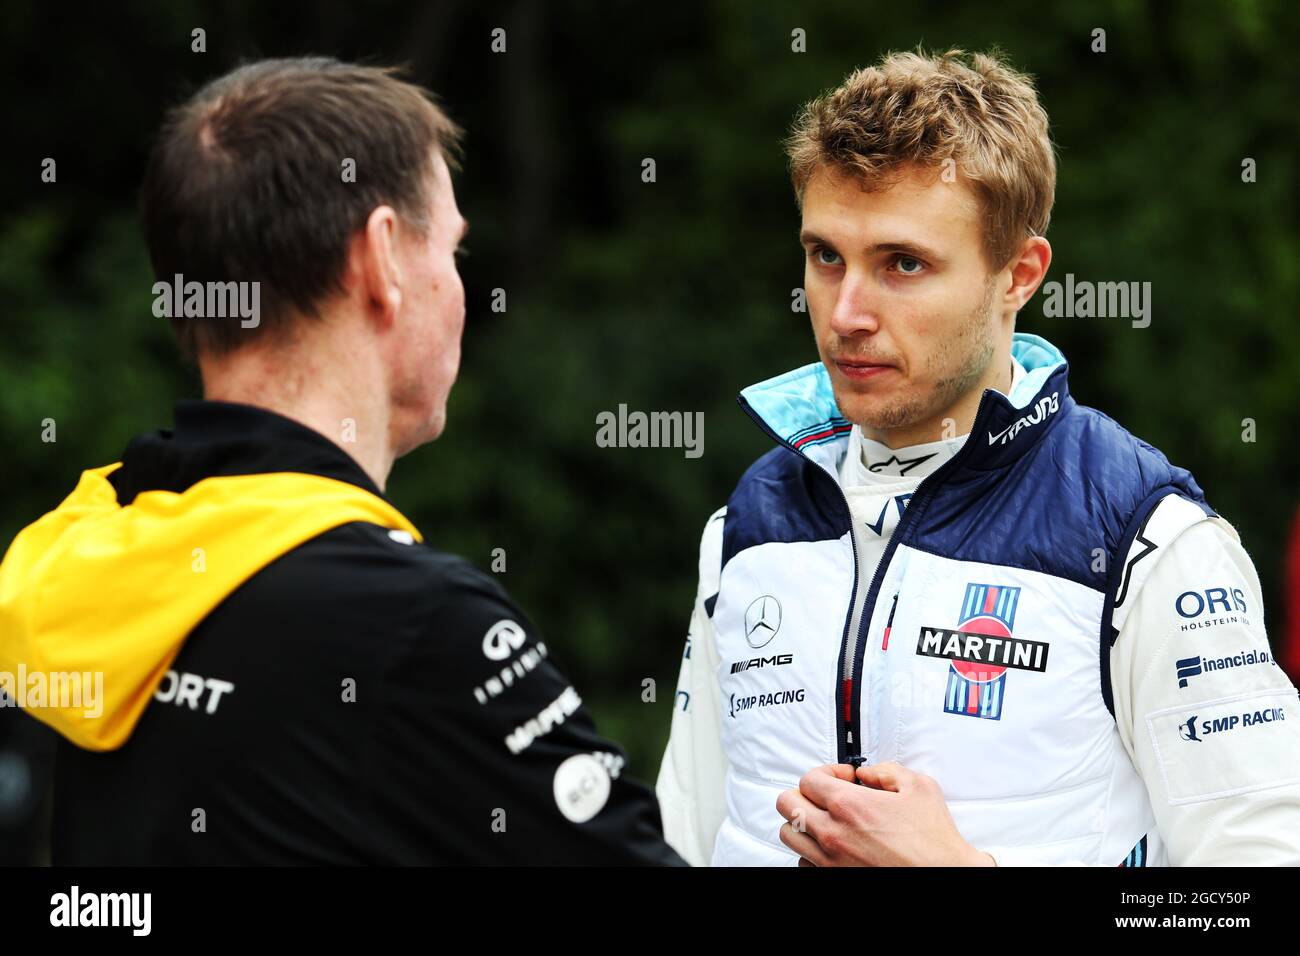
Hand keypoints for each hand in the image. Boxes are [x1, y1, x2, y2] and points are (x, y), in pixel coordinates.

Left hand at [775, 761, 994, 866]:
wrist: (946, 875)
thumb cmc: (933, 841)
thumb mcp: (919, 787)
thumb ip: (886, 770)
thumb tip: (868, 773)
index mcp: (849, 806)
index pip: (808, 778)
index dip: (826, 772)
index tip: (843, 778)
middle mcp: (833, 833)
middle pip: (788, 804)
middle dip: (805, 793)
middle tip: (827, 795)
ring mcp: (830, 860)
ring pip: (790, 834)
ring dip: (803, 822)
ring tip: (826, 820)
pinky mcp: (833, 878)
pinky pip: (804, 862)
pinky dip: (812, 851)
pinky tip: (833, 846)